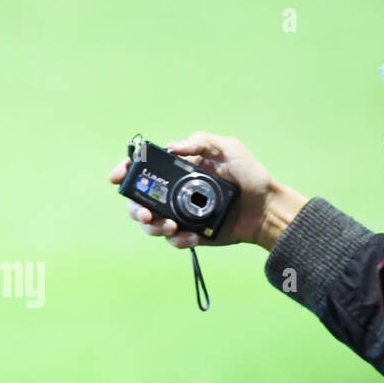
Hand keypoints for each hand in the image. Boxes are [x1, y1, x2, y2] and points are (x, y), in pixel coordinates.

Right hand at [107, 132, 306, 250]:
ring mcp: (180, 214)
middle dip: (135, 209)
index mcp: (178, 170)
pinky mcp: (190, 234)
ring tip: (170, 226)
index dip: (126, 172)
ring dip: (153, 227)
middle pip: (139, 202)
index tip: (117, 177)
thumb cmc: (249, 174)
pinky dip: (178, 240)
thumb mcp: (228, 148)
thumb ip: (201, 141)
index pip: (144, 170)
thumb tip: (172, 146)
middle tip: (146, 213)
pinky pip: (173, 240)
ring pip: (151, 224)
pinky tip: (191, 236)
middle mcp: (174, 193)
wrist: (266, 208)